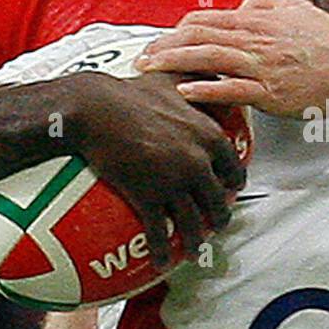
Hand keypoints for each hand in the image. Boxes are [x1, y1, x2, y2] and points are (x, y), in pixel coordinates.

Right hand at [69, 72, 246, 268]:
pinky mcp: (149, 199)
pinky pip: (161, 233)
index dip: (234, 182)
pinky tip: (162, 260)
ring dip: (196, 241)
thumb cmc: (131, 91)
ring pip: (194, 223)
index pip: (234, 167)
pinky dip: (163, 250)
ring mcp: (175, 184)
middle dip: (219, 216)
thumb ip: (198, 76)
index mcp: (209, 136)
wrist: (94, 110)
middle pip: (218, 201)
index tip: (230, 190)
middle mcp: (198, 164)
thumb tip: (211, 67)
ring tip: (194, 250)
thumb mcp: (174, 78)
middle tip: (216, 223)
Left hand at [140, 0, 328, 116]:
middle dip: (164, 46)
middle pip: (198, 38)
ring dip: (174, 63)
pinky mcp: (271, 92)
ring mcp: (261, 66)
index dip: (177, 29)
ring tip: (151, 71)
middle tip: (141, 58)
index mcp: (258, 20)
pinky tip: (185, 91)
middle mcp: (255, 39)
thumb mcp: (295, 8)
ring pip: (209, 59)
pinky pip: (232, 89)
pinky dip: (207, 89)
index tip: (161, 40)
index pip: (206, 19)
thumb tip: (240, 6)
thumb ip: (264, 4)